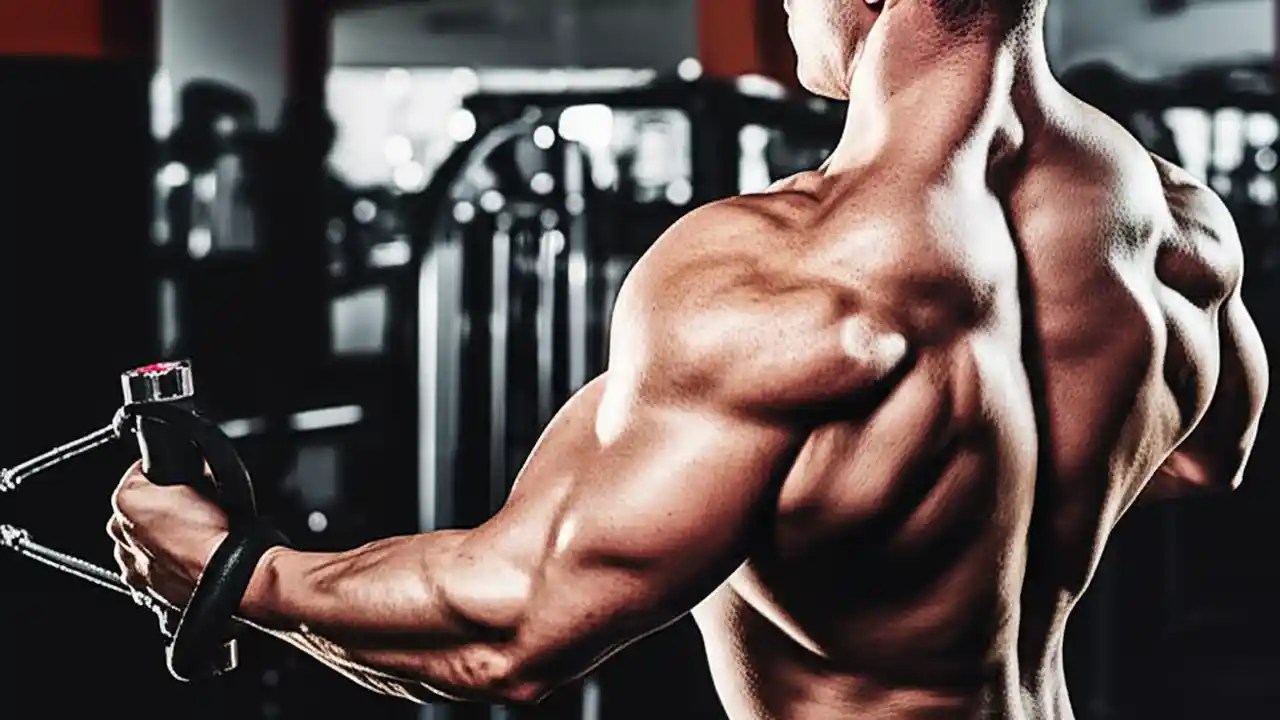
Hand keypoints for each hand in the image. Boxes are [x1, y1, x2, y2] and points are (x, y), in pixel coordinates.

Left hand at [107, 461, 229, 607]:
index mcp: (127, 500)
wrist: (232, 577)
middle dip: (163, 507)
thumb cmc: (218, 534)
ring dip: (164, 538)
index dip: (171, 473)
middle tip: (195, 511)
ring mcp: (133, 565)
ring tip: (196, 538)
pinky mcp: (146, 590)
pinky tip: (190, 560)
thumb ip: (195, 468)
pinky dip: (168, 565)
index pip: (143, 473)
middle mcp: (122, 534)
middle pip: (141, 509)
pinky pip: (154, 570)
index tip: (189, 481)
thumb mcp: (215, 477)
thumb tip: (200, 469)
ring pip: (145, 542)